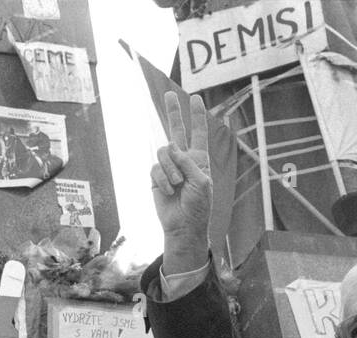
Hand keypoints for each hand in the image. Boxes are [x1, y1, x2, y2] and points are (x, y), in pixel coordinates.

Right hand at [151, 91, 213, 271]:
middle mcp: (183, 159)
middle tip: (168, 94)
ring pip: (164, 152)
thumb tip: (170, 145)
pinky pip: (155, 168)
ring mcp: (168, 168)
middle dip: (173, 112)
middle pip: (176, 130)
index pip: (198, 132)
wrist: (183, 225)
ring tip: (176, 185)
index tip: (195, 98)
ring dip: (170, 169)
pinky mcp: (156, 178)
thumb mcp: (201, 180)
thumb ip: (188, 160)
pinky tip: (168, 190)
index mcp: (199, 158)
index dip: (197, 116)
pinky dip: (162, 179)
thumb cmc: (198, 205)